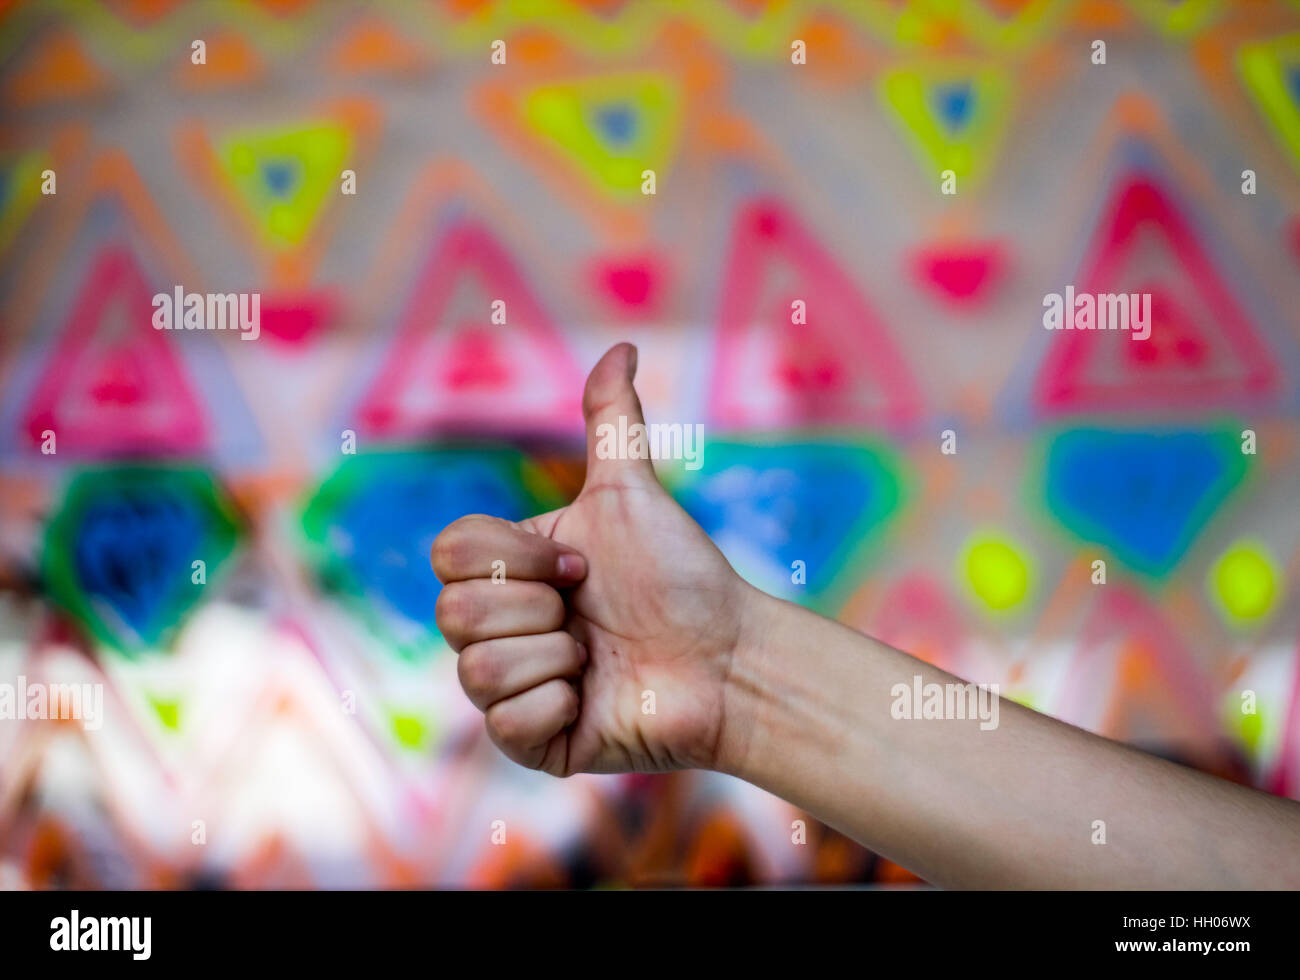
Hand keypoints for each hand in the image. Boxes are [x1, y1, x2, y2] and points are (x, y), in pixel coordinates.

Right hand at [431, 343, 762, 775]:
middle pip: (453, 613)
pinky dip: (561, 706)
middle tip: (591, 615)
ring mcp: (511, 689)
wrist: (729, 657)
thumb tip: (622, 344)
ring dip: (556, 657)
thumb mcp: (635, 493)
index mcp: (508, 573)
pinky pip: (507, 723)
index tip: (581, 566)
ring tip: (597, 659)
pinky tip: (595, 700)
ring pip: (477, 670)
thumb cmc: (683, 577)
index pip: (450, 554)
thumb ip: (613, 422)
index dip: (518, 558)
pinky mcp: (531, 743)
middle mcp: (498, 629)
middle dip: (540, 607)